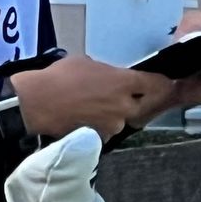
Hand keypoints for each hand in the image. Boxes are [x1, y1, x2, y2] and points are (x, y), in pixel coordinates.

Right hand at [10, 55, 174, 140]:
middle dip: (130, 101)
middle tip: (113, 95)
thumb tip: (110, 78)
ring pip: (120, 118)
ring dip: (112, 113)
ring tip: (90, 106)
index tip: (163, 83)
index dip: (161, 84)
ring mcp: (113, 125)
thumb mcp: (85, 62)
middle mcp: (124, 106)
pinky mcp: (100, 138)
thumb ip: (105, 72)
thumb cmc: (60, 77)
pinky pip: (105, 129)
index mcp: (124, 82)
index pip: (157, 85)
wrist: (37, 103)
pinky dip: (98, 125)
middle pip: (140, 105)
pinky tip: (82, 118)